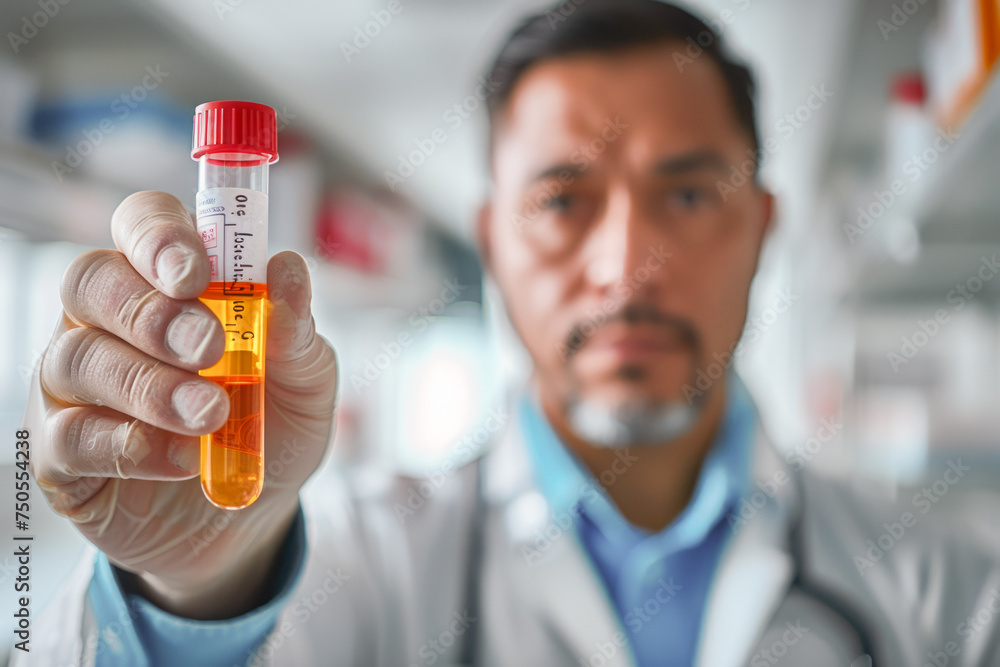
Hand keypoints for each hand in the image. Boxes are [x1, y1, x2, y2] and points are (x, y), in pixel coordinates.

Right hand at [23, 191, 337, 617]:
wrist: (253, 515)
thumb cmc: (273, 424)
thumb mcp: (306, 380)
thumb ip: (297, 329)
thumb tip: (287, 269)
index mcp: (169, 282)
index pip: (141, 224)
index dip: (158, 236)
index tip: (197, 273)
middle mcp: (109, 320)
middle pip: (91, 280)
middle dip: (153, 312)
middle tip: (209, 349)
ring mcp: (76, 383)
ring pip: (77, 358)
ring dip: (149, 385)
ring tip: (210, 414)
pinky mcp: (62, 451)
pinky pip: (69, 436)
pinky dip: (128, 445)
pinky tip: (179, 460)